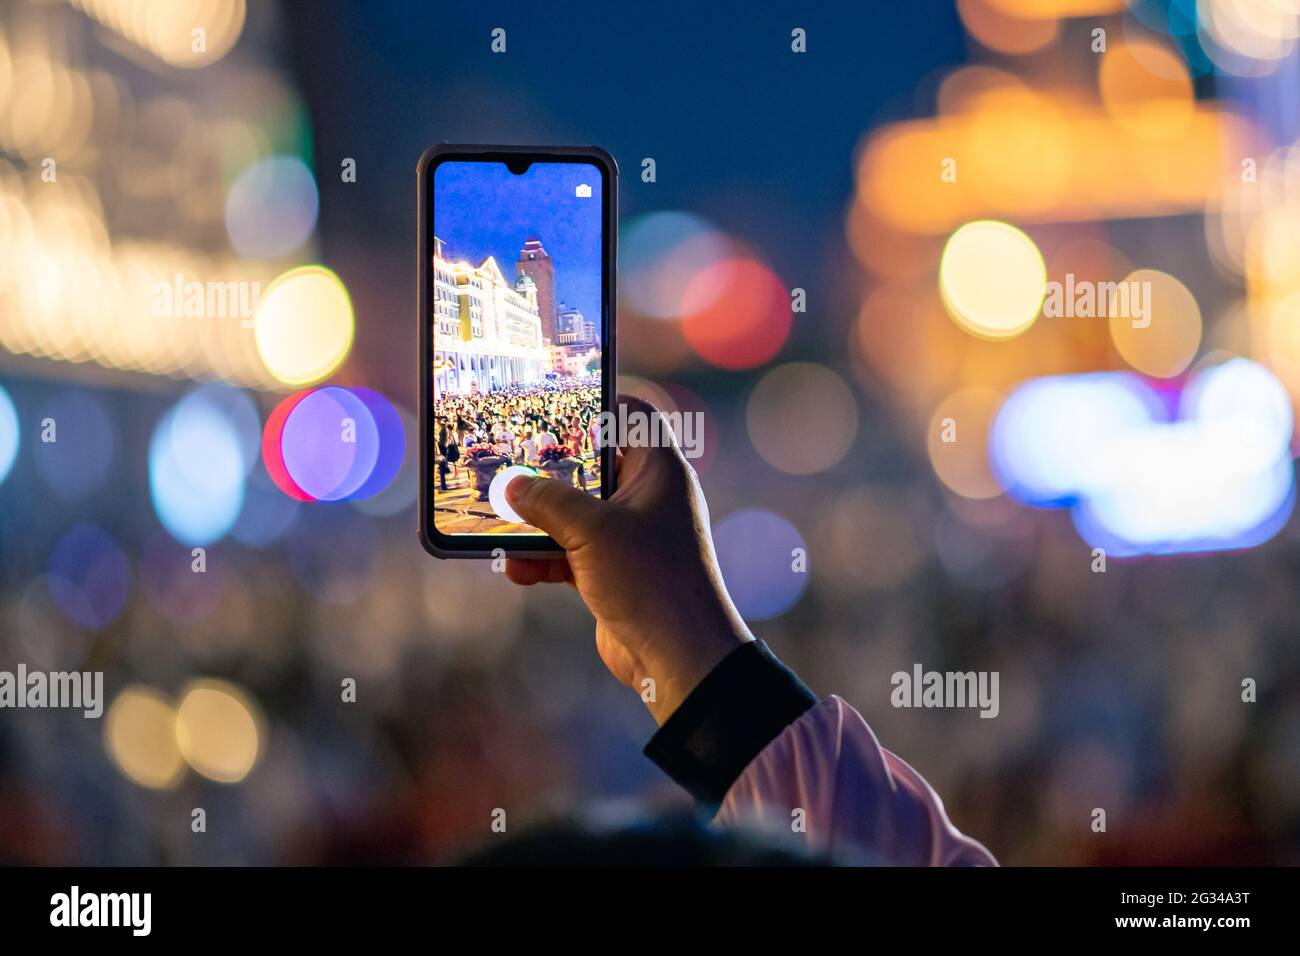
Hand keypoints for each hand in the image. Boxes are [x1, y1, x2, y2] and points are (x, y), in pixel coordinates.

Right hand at [505, 396, 753, 724]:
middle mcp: (648, 498)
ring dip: (538, 523)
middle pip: (591, 467)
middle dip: (548, 473)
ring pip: (576, 514)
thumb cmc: (650, 580)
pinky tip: (514, 568)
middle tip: (506, 463)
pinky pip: (572, 553)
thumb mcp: (591, 530)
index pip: (629, 415)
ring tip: (498, 523)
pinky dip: (544, 559)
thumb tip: (513, 485)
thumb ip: (548, 501)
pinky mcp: (615, 572)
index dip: (593, 406)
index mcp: (658, 470)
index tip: (549, 407)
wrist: (679, 658)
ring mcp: (632, 537)